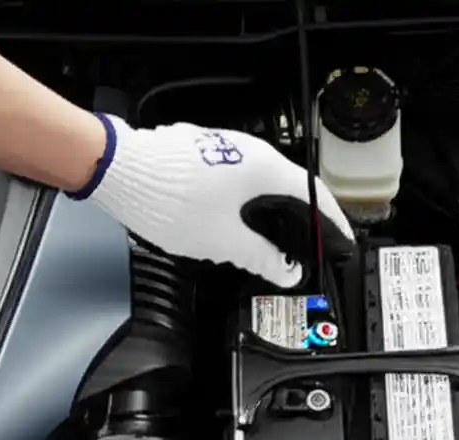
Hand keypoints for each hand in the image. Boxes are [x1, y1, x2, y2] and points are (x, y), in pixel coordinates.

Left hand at [82, 115, 353, 286]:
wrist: (117, 169)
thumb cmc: (169, 200)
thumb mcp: (222, 241)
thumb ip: (260, 257)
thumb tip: (285, 271)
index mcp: (264, 169)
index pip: (313, 195)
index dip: (332, 223)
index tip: (341, 240)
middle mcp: (248, 152)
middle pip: (289, 188)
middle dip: (302, 220)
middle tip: (310, 247)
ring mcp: (223, 149)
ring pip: (260, 183)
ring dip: (271, 212)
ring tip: (274, 242)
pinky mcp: (202, 154)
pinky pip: (237, 179)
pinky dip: (246, 203)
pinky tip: (235, 223)